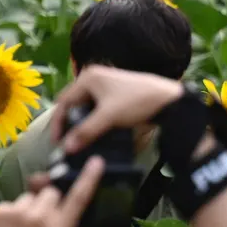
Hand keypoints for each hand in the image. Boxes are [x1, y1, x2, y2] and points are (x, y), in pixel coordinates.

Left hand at [0, 157, 103, 226]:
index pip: (78, 198)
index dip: (89, 178)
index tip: (96, 161)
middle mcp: (40, 218)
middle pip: (50, 192)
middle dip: (48, 202)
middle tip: (40, 221)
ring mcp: (18, 213)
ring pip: (29, 196)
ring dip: (28, 207)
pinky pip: (10, 203)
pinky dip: (10, 214)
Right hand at [49, 65, 185, 154]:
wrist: (168, 100)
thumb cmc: (136, 101)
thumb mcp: (109, 117)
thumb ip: (86, 131)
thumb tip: (66, 148)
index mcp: (88, 78)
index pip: (64, 102)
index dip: (58, 123)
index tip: (58, 142)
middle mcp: (93, 78)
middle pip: (72, 103)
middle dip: (68, 123)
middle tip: (67, 142)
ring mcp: (104, 85)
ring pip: (84, 107)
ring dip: (81, 123)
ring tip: (80, 140)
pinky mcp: (114, 94)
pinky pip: (95, 108)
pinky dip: (92, 120)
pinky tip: (94, 132)